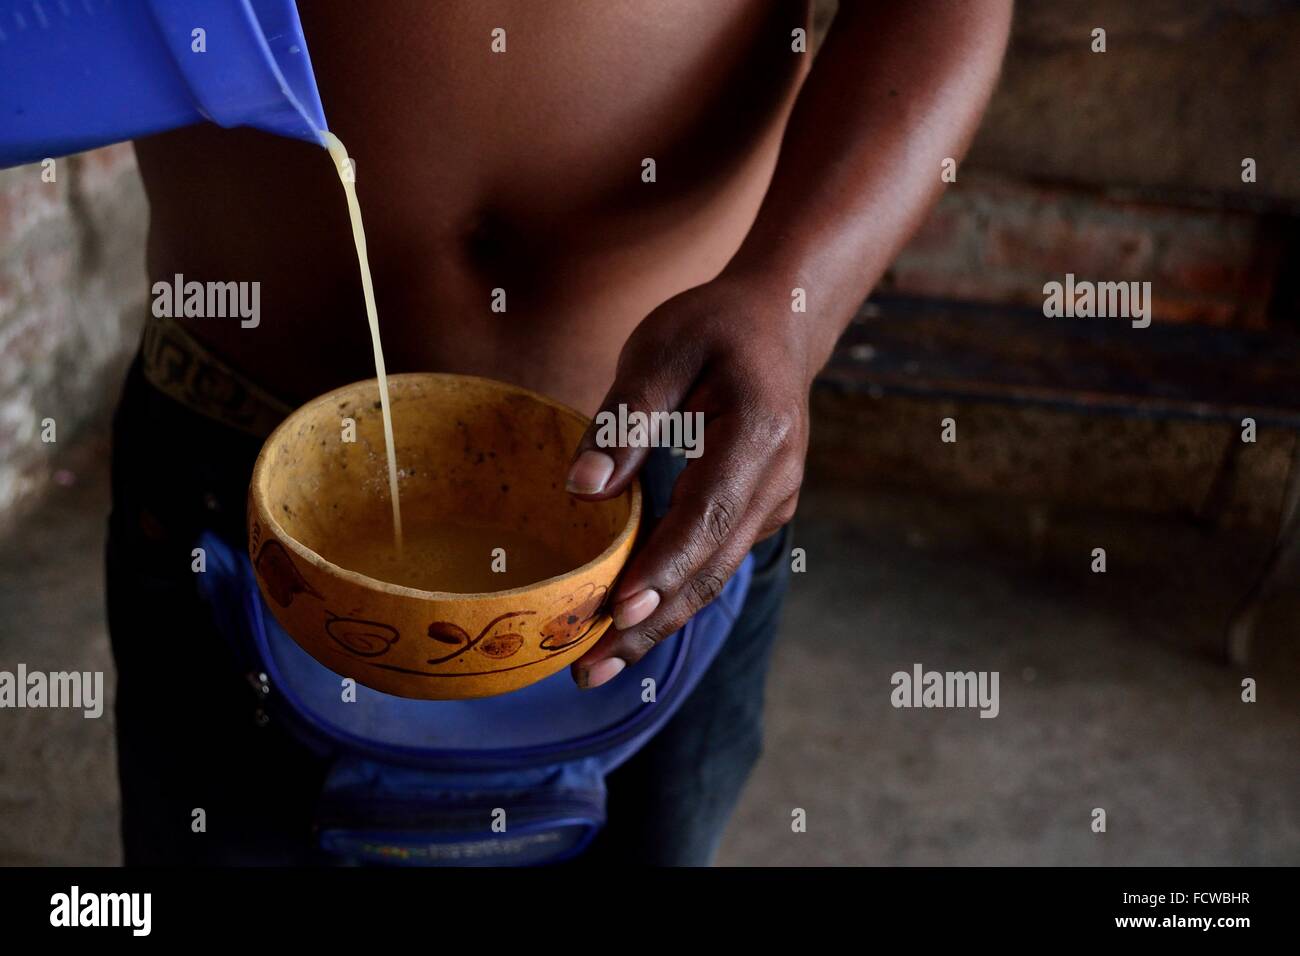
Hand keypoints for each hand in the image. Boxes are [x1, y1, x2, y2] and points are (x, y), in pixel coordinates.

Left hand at [565, 275, 811, 687]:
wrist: (776, 323)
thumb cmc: (712, 328)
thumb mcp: (662, 349)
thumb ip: (625, 416)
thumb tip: (582, 490)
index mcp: (759, 432)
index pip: (707, 515)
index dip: (663, 569)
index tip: (616, 613)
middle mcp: (779, 478)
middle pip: (711, 566)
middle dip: (649, 624)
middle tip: (587, 670)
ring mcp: (776, 501)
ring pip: (714, 576)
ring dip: (658, 623)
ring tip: (597, 666)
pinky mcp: (762, 512)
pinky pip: (714, 562)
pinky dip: (672, 596)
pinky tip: (628, 624)